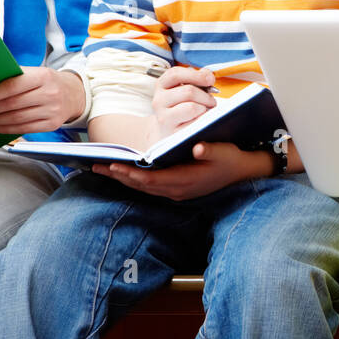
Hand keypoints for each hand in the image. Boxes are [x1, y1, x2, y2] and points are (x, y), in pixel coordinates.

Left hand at [0, 67, 84, 134]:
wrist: (74, 94)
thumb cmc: (47, 82)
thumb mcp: (35, 73)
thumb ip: (14, 77)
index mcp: (43, 76)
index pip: (12, 86)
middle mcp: (49, 93)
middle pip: (11, 105)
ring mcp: (52, 110)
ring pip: (16, 119)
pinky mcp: (52, 124)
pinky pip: (23, 129)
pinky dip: (5, 129)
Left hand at [91, 141, 263, 200]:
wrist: (242, 172)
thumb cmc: (231, 159)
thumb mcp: (224, 152)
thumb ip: (210, 149)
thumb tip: (198, 147)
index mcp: (185, 181)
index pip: (150, 179)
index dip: (130, 173)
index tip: (113, 165)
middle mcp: (177, 190)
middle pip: (141, 185)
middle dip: (119, 176)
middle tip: (96, 167)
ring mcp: (176, 191)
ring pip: (144, 187)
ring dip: (124, 178)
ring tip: (104, 168)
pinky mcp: (177, 188)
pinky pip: (150, 185)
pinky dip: (135, 179)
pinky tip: (125, 171)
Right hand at [150, 66, 217, 138]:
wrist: (170, 130)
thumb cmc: (182, 106)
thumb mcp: (185, 89)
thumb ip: (196, 79)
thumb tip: (208, 75)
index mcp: (162, 85)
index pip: (175, 74)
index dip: (196, 75)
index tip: (210, 80)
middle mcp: (159, 100)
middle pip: (189, 91)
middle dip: (206, 96)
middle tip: (211, 101)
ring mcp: (163, 117)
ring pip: (192, 107)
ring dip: (205, 108)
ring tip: (205, 110)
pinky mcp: (172, 131)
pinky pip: (195, 122)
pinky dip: (202, 120)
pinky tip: (199, 120)